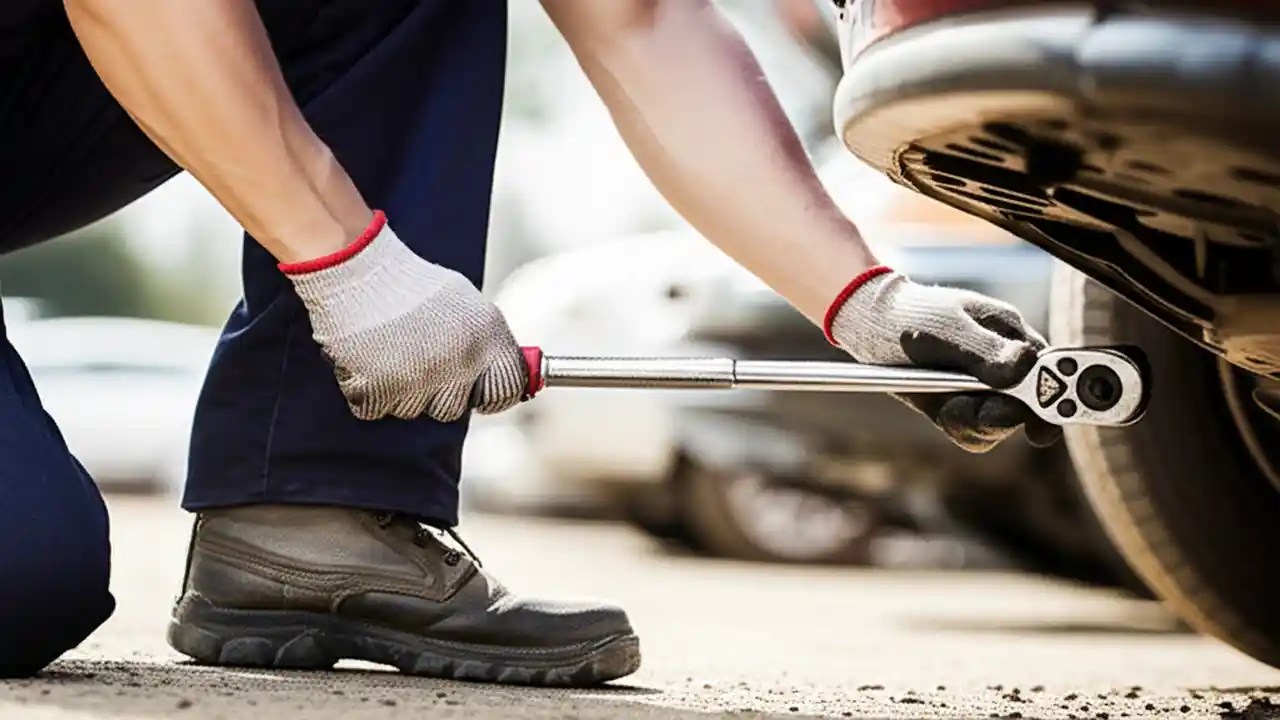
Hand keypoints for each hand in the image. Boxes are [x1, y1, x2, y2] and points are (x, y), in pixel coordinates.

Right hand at [282, 212, 526, 421]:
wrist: (358, 269)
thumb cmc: (411, 285)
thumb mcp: (468, 306)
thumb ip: (489, 344)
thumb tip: (516, 378)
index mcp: (488, 340)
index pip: (506, 391)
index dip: (491, 394)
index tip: (481, 392)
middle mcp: (461, 364)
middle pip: (454, 408)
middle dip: (437, 390)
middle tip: (417, 356)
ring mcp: (421, 380)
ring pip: (413, 410)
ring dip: (400, 389)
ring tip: (390, 349)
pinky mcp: (380, 391)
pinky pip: (376, 408)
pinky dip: (368, 390)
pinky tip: (368, 357)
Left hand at [826, 267, 1062, 452]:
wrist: (872, 324)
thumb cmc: (913, 315)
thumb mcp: (948, 327)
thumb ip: (986, 350)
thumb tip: (1026, 367)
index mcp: (1014, 338)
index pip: (1051, 372)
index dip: (1057, 396)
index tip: (1047, 416)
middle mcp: (1005, 367)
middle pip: (1029, 405)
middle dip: (1009, 414)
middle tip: (984, 410)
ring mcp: (982, 390)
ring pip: (1000, 423)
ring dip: (980, 422)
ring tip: (952, 406)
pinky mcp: (959, 407)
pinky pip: (972, 431)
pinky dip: (961, 427)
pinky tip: (945, 411)